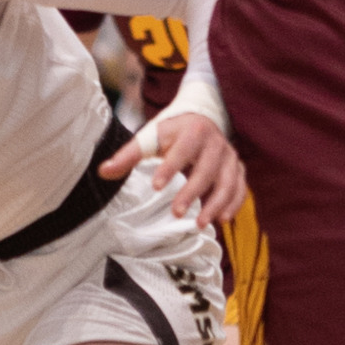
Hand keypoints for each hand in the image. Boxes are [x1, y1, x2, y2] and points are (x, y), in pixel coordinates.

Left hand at [99, 112, 246, 226]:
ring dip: (216, 203)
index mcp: (192, 131)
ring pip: (228, 181)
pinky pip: (241, 188)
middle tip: (176, 212)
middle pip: (207, 169)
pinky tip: (222, 219)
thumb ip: (128, 155)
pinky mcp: (237, 169)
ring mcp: (229, 156)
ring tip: (200, 224)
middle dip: (192, 192)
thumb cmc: (170, 134)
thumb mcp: (150, 138)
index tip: (156, 187)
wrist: (200, 120)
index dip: (170, 168)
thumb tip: (103, 172)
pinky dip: (234, 204)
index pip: (182, 150)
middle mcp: (215, 142)